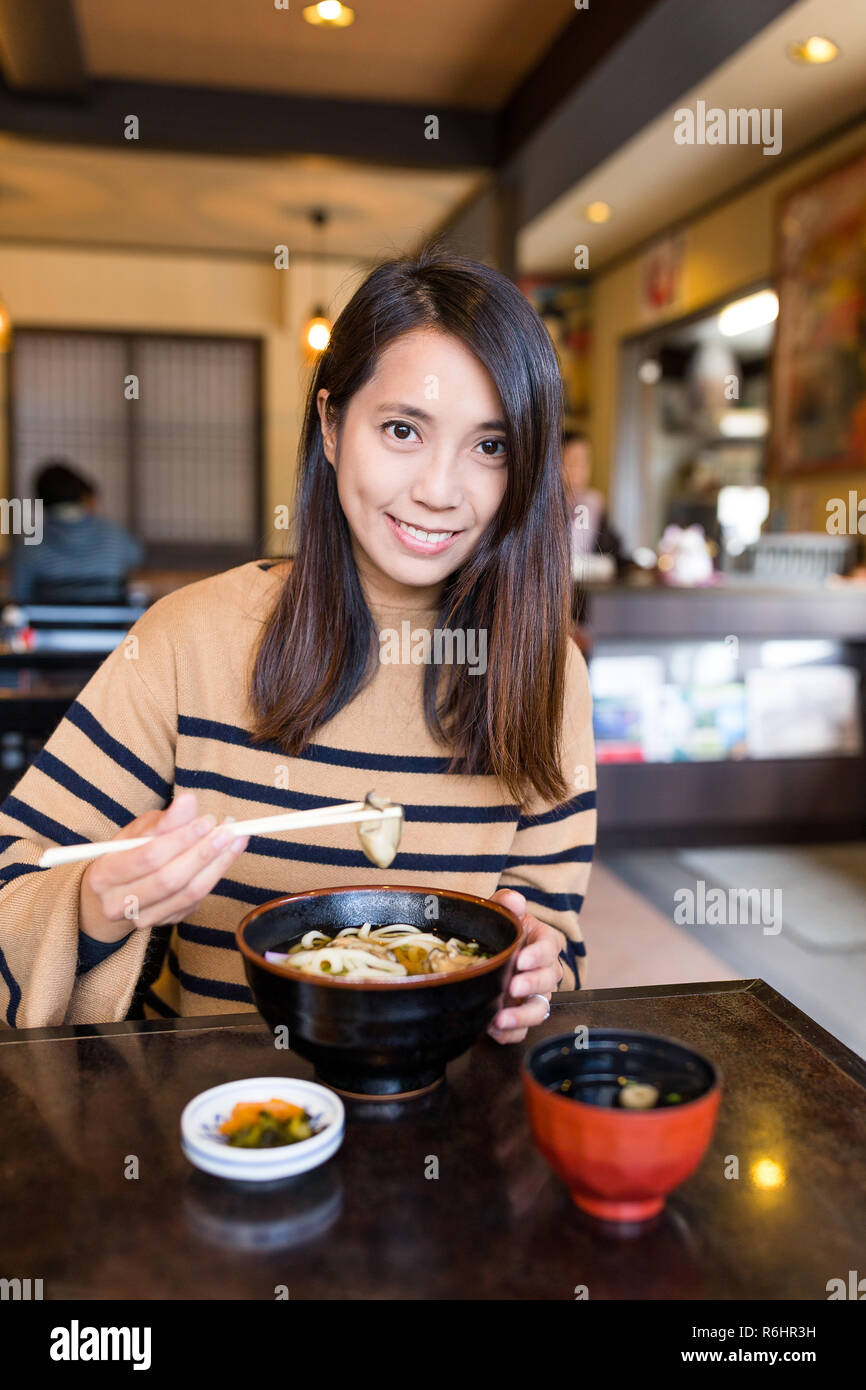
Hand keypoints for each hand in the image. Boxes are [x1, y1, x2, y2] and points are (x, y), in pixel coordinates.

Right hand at [79, 791, 248, 942]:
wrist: (115, 891)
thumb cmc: (127, 853)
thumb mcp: (138, 831)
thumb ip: (164, 820)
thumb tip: (188, 801)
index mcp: (104, 874)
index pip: (149, 856)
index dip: (182, 837)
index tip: (207, 820)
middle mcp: (118, 903)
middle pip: (169, 880)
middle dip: (203, 853)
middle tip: (228, 831)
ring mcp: (142, 918)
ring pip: (188, 894)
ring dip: (218, 865)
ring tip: (235, 840)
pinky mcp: (164, 923)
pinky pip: (196, 901)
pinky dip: (214, 876)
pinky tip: (225, 857)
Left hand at [486, 888, 563, 1044]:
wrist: (486, 951)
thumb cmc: (498, 929)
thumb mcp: (499, 910)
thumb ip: (506, 902)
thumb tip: (515, 900)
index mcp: (542, 942)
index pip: (550, 948)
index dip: (538, 955)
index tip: (521, 959)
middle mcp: (544, 971)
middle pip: (548, 981)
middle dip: (531, 985)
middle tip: (512, 986)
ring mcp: (534, 996)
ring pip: (539, 1010)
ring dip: (522, 1016)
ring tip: (500, 1019)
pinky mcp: (520, 1015)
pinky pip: (522, 1031)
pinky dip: (509, 1033)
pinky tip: (492, 1029)